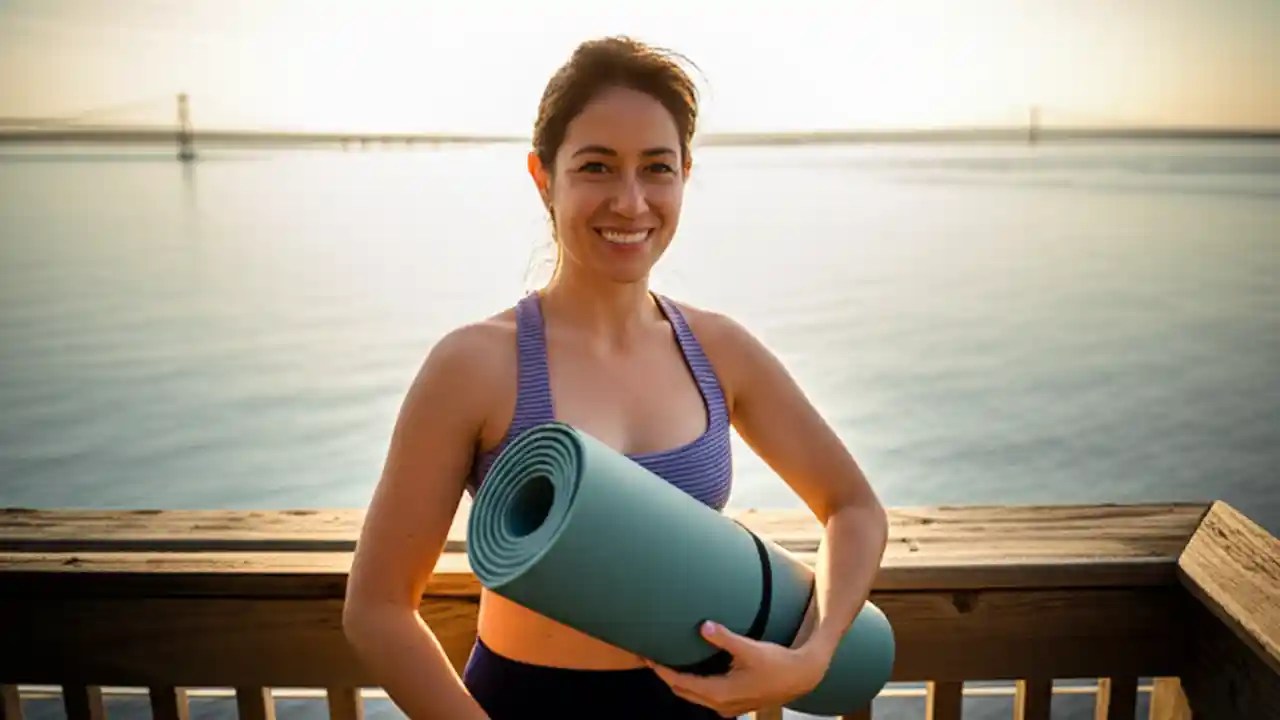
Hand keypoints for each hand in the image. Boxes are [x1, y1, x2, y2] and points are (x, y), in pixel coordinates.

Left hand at [645, 620, 830, 717]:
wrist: (802, 677)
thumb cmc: (778, 663)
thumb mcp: (750, 648)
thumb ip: (725, 638)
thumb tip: (704, 626)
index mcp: (720, 692)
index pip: (680, 682)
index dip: (662, 670)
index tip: (647, 656)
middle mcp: (720, 704)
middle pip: (683, 691)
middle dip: (666, 674)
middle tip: (651, 655)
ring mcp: (727, 707)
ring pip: (693, 695)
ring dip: (679, 680)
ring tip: (667, 660)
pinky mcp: (734, 703)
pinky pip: (705, 696)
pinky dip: (694, 684)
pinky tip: (693, 669)